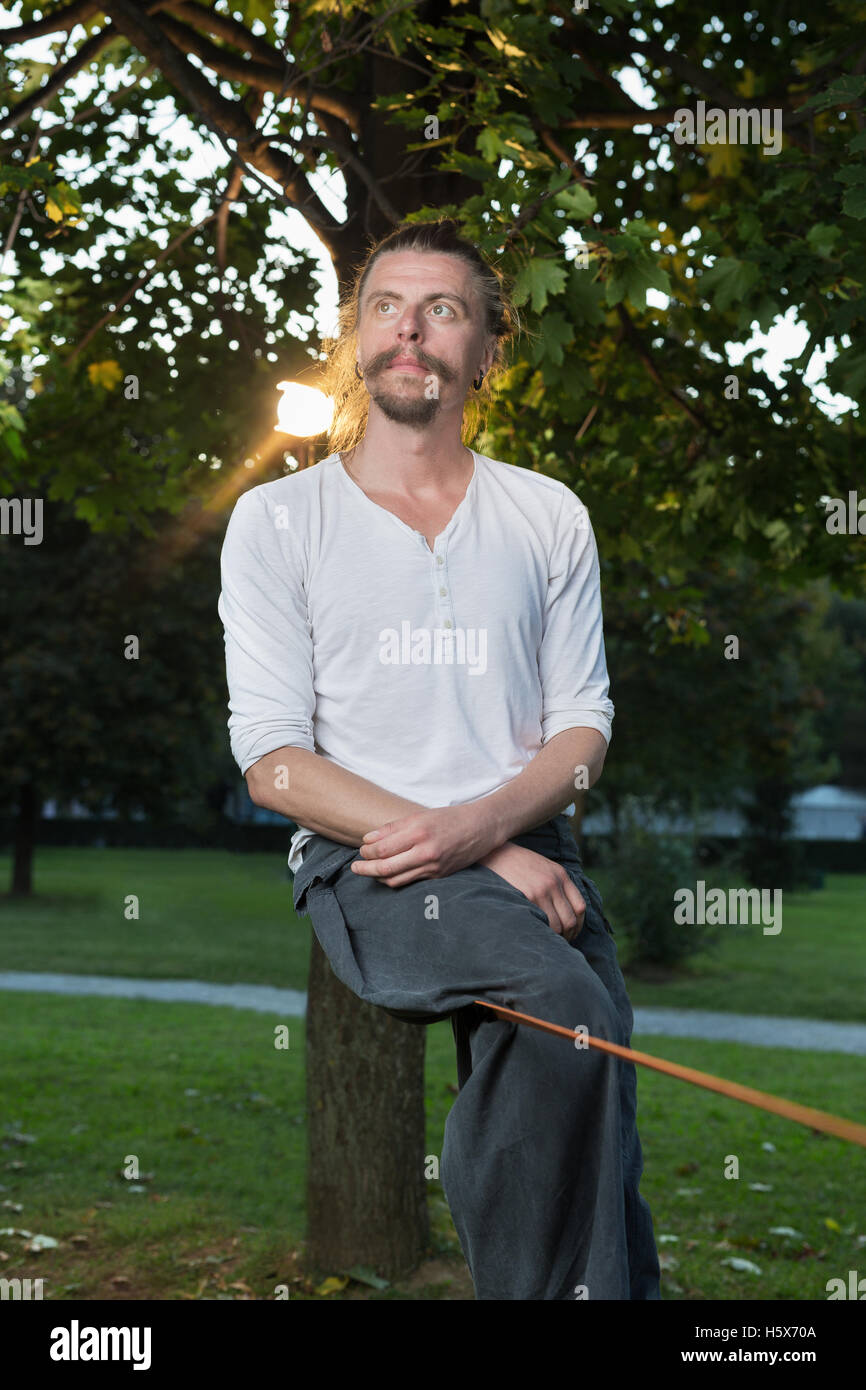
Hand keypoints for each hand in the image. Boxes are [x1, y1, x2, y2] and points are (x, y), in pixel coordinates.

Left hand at [350, 805, 496, 887]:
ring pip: (395, 880)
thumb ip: (393, 828)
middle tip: (355, 867)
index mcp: (419, 832)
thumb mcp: (420, 816)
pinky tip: (388, 874)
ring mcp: (433, 867)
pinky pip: (409, 882)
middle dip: (365, 869)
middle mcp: (425, 851)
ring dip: (378, 877)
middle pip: (385, 868)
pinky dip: (394, 879)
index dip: (366, 852)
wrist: (482, 828)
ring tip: (369, 871)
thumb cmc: (449, 818)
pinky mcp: (438, 876)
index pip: (382, 848)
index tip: (361, 849)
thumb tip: (368, 839)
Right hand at [479, 841, 585, 939]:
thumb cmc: (517, 863)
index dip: (578, 924)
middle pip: (570, 919)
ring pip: (557, 925)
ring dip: (555, 937)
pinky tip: (537, 934)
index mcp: (561, 875)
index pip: (580, 907)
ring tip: (548, 941)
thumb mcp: (543, 867)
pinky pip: (542, 922)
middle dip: (568, 935)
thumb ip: (556, 883)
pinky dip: (542, 932)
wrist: (496, 854)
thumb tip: (565, 910)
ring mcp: (541, 891)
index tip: (572, 932)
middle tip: (560, 942)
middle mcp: (554, 883)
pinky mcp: (528, 897)